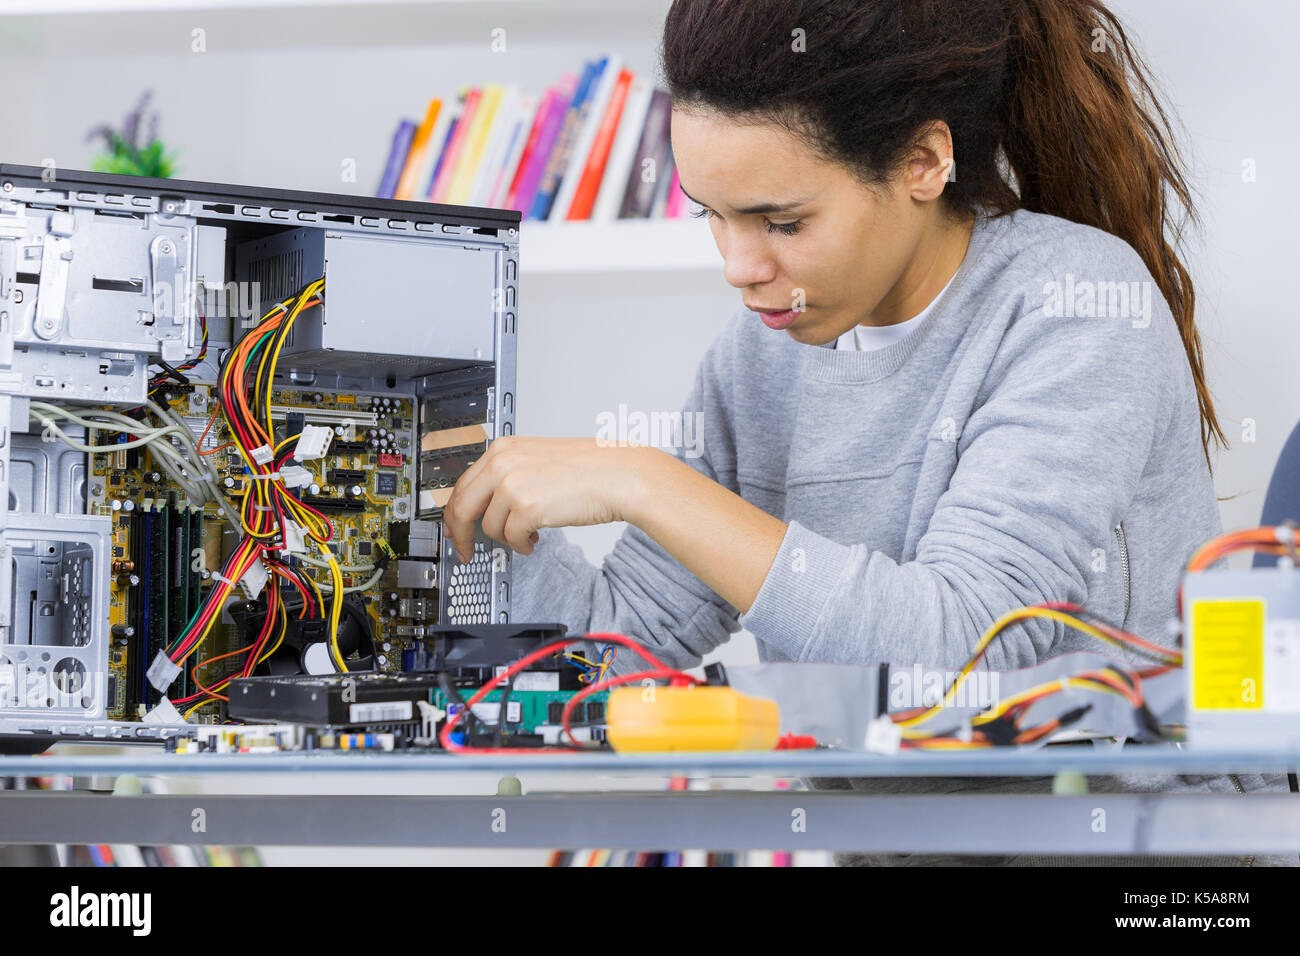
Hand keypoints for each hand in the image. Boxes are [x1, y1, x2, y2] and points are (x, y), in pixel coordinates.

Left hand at [441, 435, 649, 561]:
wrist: (618, 475)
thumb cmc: (588, 469)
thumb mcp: (536, 460)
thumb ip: (508, 476)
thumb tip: (487, 504)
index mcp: (502, 449)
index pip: (462, 485)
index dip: (455, 513)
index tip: (455, 529)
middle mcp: (502, 463)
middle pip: (461, 508)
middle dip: (461, 535)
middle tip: (465, 551)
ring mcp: (512, 485)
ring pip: (489, 527)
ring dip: (507, 539)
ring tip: (527, 536)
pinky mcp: (527, 508)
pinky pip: (510, 538)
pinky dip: (521, 546)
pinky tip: (534, 541)